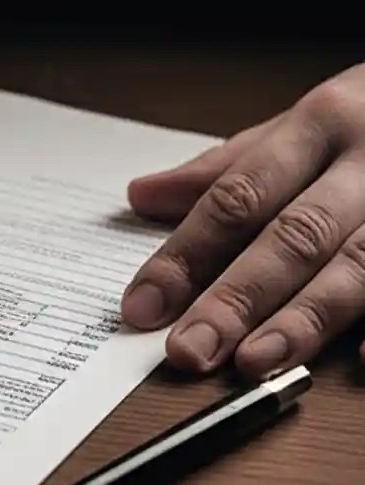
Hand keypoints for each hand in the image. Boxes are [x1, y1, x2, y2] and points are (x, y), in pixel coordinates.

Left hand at [121, 63, 364, 377]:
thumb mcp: (309, 123)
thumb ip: (230, 167)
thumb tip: (142, 195)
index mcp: (322, 125)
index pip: (237, 196)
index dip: (186, 254)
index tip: (141, 306)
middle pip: (295, 235)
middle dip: (237, 296)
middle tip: (189, 349)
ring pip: (361, 263)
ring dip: (309, 318)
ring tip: (257, 361)